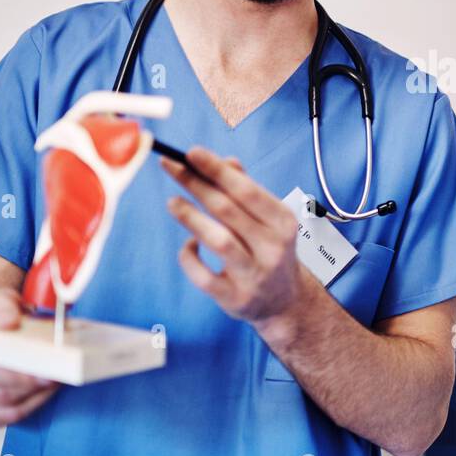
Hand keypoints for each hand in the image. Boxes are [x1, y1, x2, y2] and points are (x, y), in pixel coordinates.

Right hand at [0, 287, 60, 426]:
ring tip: (55, 381)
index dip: (16, 371)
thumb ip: (2, 306)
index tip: (44, 367)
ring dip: (35, 396)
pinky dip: (30, 406)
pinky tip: (43, 392)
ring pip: (5, 408)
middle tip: (57, 375)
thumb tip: (8, 320)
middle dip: (31, 385)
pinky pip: (7, 418)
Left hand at [161, 146, 309, 324]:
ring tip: (173, 202)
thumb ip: (247, 190)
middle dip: (196, 185)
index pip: (247, 190)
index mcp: (283, 223)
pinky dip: (189, 256)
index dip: (217, 170)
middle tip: (172, 167)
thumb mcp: (270, 219)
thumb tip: (224, 161)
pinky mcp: (234, 298)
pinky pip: (202, 274)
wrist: (284, 301)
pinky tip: (189, 245)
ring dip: (190, 217)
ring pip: (218, 241)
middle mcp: (272, 248)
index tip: (192, 153)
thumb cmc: (270, 251)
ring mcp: (254, 275)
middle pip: (227, 210)